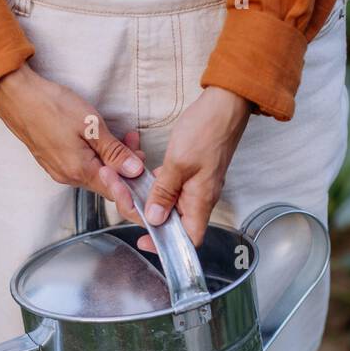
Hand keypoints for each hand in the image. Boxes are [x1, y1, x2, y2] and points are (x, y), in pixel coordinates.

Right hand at [0, 63, 142, 201]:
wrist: (16, 96)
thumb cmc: (52, 106)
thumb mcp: (91, 125)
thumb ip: (114, 152)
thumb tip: (135, 171)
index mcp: (80, 172)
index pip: (116, 192)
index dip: (134, 184)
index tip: (144, 167)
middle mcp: (68, 177)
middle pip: (107, 182)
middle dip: (126, 166)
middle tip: (134, 142)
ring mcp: (59, 170)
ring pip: (95, 173)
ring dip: (111, 158)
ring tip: (122, 136)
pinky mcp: (53, 161)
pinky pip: (82, 166)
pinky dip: (96, 156)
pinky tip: (100, 139)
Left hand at [109, 87, 250, 249]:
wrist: (225, 104)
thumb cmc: (207, 131)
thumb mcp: (178, 163)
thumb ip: (164, 192)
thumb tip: (155, 218)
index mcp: (201, 201)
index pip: (188, 239)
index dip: (167, 246)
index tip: (146, 240)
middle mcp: (200, 198)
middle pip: (172, 221)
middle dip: (146, 213)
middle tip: (124, 196)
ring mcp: (197, 185)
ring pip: (169, 202)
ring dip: (147, 196)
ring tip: (126, 184)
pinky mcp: (193, 172)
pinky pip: (171, 186)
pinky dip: (154, 182)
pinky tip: (141, 173)